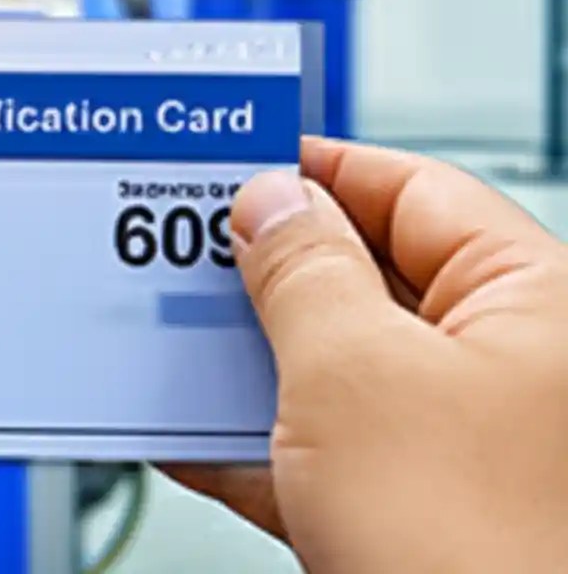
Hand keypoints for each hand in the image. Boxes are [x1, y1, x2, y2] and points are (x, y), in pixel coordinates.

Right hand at [165, 138, 567, 572]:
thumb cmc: (477, 549)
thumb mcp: (355, 376)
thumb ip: (302, 271)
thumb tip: (271, 201)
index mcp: (533, 301)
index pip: (412, 190)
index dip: (318, 171)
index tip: (238, 165)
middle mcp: (506, 362)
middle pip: (367, 276)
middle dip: (266, 272)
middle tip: (183, 253)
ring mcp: (458, 441)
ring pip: (335, 367)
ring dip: (246, 359)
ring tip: (167, 339)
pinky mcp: (415, 509)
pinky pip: (322, 450)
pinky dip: (253, 441)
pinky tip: (184, 432)